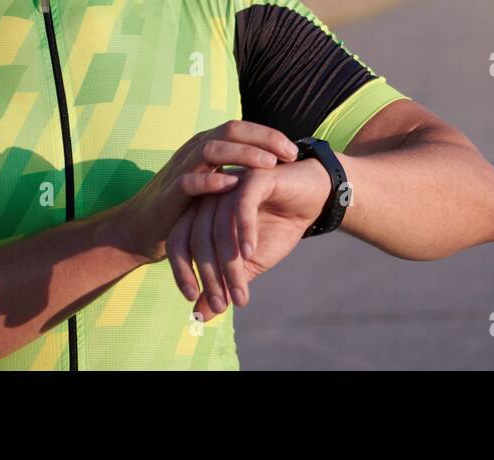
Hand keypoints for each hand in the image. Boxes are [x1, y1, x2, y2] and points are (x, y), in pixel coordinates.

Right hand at [120, 121, 299, 264]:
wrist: (139, 228)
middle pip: (230, 130)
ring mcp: (180, 170)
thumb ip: (233, 170)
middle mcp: (193, 151)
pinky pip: (189, 182)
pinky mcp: (169, 194)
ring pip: (211, 149)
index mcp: (205, 147)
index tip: (294, 151)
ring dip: (243, 154)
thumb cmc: (183, 206)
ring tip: (269, 164)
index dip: (268, 135)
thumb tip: (271, 166)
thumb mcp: (211, 182)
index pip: (239, 128)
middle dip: (263, 139)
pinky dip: (212, 181)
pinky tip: (235, 184)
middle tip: (290, 154)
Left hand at [166, 158, 332, 320]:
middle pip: (198, 239)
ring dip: (229, 266)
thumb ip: (224, 282)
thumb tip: (200, 316)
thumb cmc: (277, 225)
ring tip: (240, 294)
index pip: (179, 242)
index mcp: (201, 213)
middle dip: (209, 277)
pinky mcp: (255, 177)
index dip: (182, 272)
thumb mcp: (249, 262)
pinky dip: (244, 232)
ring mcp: (231, 183)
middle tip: (222, 305)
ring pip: (220, 229)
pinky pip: (242, 206)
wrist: (314, 196)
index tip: (193, 299)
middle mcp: (210, 196)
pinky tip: (250, 254)